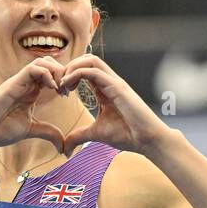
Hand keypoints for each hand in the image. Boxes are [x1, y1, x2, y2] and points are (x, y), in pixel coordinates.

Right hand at [0, 56, 68, 154]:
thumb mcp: (31, 130)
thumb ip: (48, 133)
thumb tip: (64, 146)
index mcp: (31, 91)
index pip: (51, 73)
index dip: (64, 80)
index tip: (67, 94)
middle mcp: (26, 83)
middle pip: (49, 63)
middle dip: (63, 73)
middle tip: (67, 90)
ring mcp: (19, 82)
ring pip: (42, 61)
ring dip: (56, 71)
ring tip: (60, 88)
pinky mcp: (13, 83)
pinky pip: (33, 68)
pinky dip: (46, 74)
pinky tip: (52, 88)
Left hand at [56, 54, 173, 154]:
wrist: (147, 140)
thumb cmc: (127, 134)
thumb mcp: (96, 134)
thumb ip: (79, 136)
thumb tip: (65, 148)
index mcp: (104, 88)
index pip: (84, 70)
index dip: (69, 77)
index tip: (60, 92)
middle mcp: (109, 81)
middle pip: (86, 59)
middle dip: (68, 68)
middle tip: (59, 86)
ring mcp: (114, 82)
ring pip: (90, 60)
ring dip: (72, 68)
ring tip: (63, 85)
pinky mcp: (116, 86)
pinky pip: (93, 71)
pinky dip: (77, 74)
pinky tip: (68, 87)